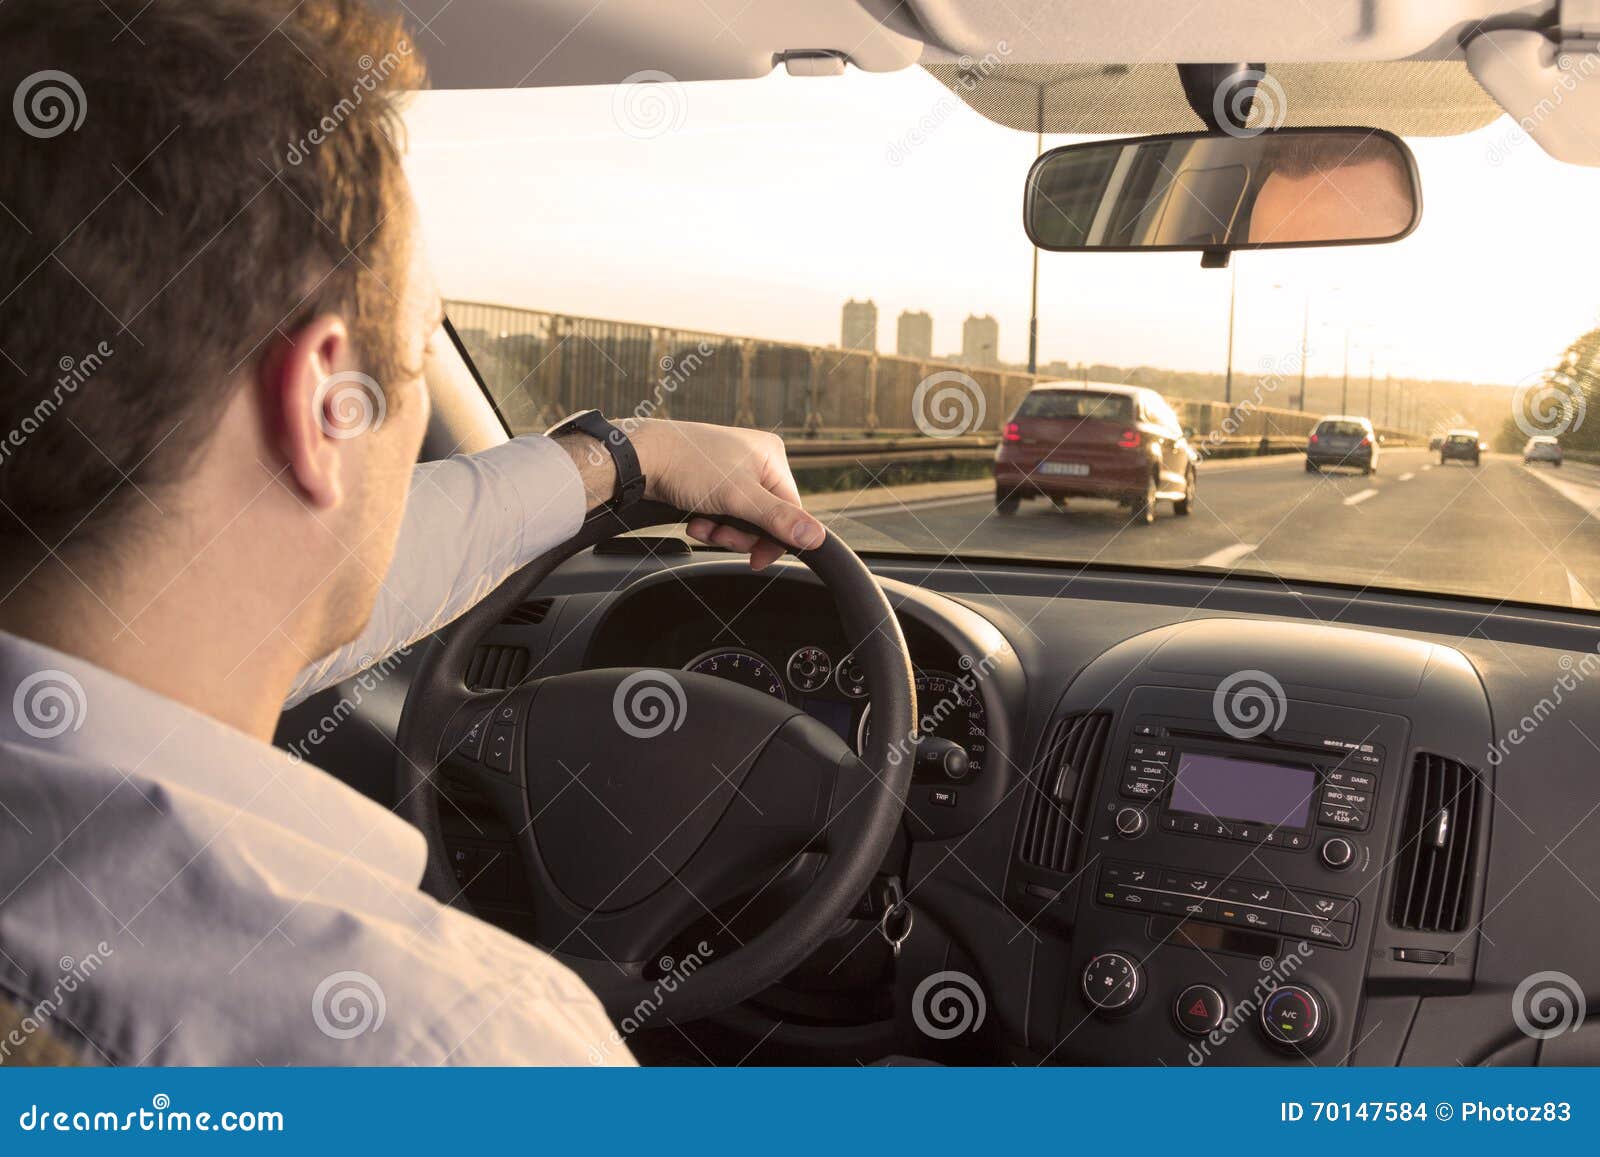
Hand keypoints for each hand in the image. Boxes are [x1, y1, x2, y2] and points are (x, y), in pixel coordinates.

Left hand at [562, 419, 824, 570]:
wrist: (641, 456)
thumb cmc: (688, 466)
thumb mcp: (739, 497)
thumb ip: (778, 520)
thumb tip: (816, 538)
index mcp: (772, 455)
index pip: (791, 510)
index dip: (774, 539)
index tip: (756, 559)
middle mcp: (756, 459)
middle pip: (765, 517)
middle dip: (740, 534)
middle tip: (719, 535)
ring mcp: (733, 469)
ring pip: (742, 518)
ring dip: (722, 530)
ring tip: (702, 525)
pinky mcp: (711, 479)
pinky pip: (723, 512)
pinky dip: (709, 521)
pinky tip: (694, 518)